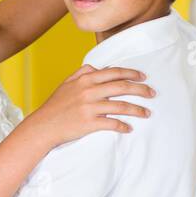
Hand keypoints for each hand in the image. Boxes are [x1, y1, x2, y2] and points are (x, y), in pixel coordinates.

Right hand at [28, 65, 153, 145]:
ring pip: (121, 106)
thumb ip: (82, 73)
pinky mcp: (89, 123)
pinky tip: (129, 128)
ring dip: (137, 109)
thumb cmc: (55, 106)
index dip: (131, 73)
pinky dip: (123, 126)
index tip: (143, 76)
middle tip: (152, 93)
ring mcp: (90, 107)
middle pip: (122, 87)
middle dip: (141, 89)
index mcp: (85, 80)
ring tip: (147, 113)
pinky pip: (112, 123)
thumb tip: (97, 68)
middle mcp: (89, 91)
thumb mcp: (66, 84)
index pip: (114, 72)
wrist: (43, 126)